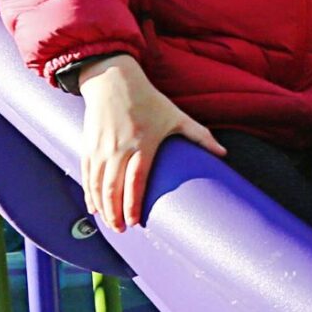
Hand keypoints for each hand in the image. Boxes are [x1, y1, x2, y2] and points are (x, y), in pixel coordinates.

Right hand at [73, 54, 224, 232]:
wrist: (112, 80)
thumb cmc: (148, 99)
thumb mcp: (176, 116)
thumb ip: (200, 136)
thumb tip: (224, 154)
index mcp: (142, 143)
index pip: (135, 180)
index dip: (132, 203)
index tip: (135, 222)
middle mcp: (118, 148)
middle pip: (113, 187)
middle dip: (115, 213)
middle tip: (122, 230)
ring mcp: (101, 147)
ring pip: (97, 184)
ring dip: (102, 207)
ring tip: (110, 225)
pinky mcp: (88, 145)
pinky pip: (86, 174)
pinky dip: (89, 193)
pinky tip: (93, 208)